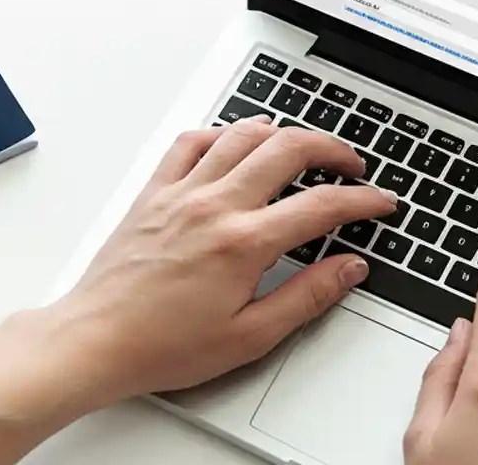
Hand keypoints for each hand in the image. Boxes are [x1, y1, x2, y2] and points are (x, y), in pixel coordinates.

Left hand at [41, 117, 397, 407]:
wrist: (96, 339)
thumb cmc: (162, 345)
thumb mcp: (249, 337)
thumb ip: (306, 297)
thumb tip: (348, 268)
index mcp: (244, 244)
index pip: (322, 205)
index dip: (363, 199)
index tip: (380, 202)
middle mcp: (214, 206)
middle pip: (288, 149)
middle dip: (332, 149)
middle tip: (351, 166)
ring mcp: (181, 193)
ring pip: (241, 134)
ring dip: (281, 132)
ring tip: (302, 147)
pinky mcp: (154, 192)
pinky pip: (190, 142)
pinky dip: (220, 133)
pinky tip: (233, 142)